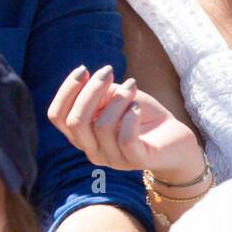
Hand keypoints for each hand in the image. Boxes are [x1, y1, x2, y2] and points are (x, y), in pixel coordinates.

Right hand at [48, 65, 203, 180]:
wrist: (174, 137)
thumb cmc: (139, 113)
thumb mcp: (115, 97)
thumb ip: (97, 92)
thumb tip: (85, 81)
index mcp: (82, 135)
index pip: (57, 116)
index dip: (66, 91)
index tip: (83, 69)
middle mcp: (92, 150)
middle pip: (75, 122)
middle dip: (91, 91)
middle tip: (109, 71)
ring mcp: (113, 159)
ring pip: (101, 126)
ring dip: (118, 99)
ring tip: (132, 87)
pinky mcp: (136, 161)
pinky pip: (125, 139)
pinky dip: (130, 116)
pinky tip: (137, 108)